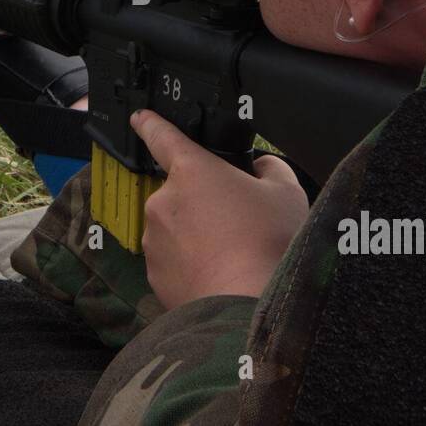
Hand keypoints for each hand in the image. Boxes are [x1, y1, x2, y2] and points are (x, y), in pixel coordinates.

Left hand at [131, 109, 308, 310]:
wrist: (249, 306)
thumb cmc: (268, 244)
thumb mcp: (285, 192)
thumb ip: (270, 168)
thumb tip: (261, 168)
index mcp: (191, 170)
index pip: (162, 136)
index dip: (151, 124)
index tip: (140, 118)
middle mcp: (163, 201)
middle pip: (181, 192)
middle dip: (204, 203)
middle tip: (238, 222)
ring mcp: (154, 240)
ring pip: (176, 228)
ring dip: (196, 235)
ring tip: (233, 253)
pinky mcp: (154, 275)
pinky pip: (173, 260)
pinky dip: (191, 264)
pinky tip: (220, 274)